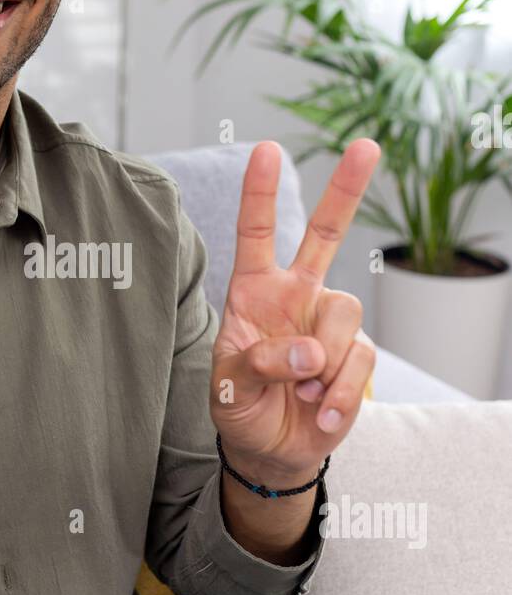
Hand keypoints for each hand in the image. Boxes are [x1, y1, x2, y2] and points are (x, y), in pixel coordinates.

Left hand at [210, 138, 381, 486]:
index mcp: (253, 291)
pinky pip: (358, 361)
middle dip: (346, 190)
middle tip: (366, 146)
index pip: (255, 235)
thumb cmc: (242, 407)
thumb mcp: (229, 388)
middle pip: (325, 234)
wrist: (272, 448)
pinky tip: (322, 412)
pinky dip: (339, 394)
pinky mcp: (357, 355)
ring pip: (342, 316)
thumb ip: (258, 364)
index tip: (266, 149)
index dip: (259, 193)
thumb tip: (309, 353)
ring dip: (322, 363)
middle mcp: (296, 296)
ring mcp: (329, 324)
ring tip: (302, 392)